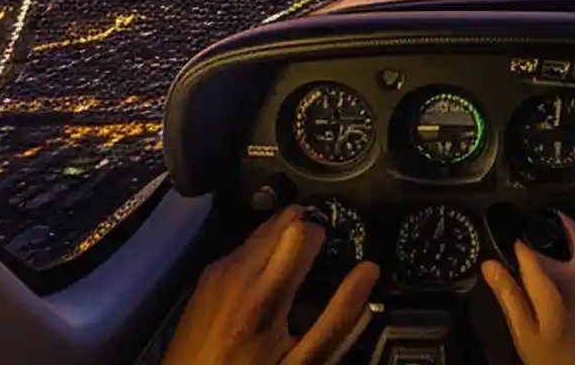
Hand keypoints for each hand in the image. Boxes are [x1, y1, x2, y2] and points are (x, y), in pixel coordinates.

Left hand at [163, 205, 380, 364]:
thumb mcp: (304, 361)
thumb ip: (339, 316)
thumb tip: (369, 269)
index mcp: (265, 294)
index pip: (301, 230)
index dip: (324, 235)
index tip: (334, 251)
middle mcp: (237, 272)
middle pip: (278, 222)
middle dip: (303, 227)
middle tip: (319, 253)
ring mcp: (217, 272)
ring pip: (259, 231)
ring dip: (282, 237)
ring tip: (298, 266)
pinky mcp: (205, 278)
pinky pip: (242, 248)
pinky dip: (261, 252)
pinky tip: (268, 281)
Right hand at [480, 212, 574, 364]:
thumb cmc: (551, 353)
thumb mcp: (522, 328)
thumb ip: (507, 293)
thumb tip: (489, 264)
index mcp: (553, 283)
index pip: (529, 249)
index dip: (514, 241)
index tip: (502, 240)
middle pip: (564, 235)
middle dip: (547, 225)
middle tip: (529, 221)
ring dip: (569, 228)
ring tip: (551, 224)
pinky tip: (570, 244)